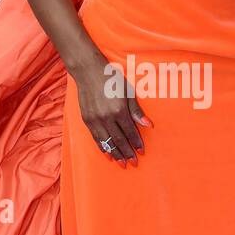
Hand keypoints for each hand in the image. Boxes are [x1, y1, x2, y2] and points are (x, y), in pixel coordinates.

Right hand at [72, 50, 152, 166]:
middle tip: (134, 163)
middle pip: (119, 140)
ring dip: (116, 153)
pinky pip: (96, 138)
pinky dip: (103, 147)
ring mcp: (95, 119)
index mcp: (119, 110)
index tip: (141, 152)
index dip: (136, 143)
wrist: (88, 71)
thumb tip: (148, 125)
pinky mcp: (86, 120)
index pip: (130, 131)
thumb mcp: (128, 91)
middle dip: (127, 152)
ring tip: (122, 163)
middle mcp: (106, 117)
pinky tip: (108, 154)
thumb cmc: (111, 79)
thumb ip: (136, 110)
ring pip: (107, 142)